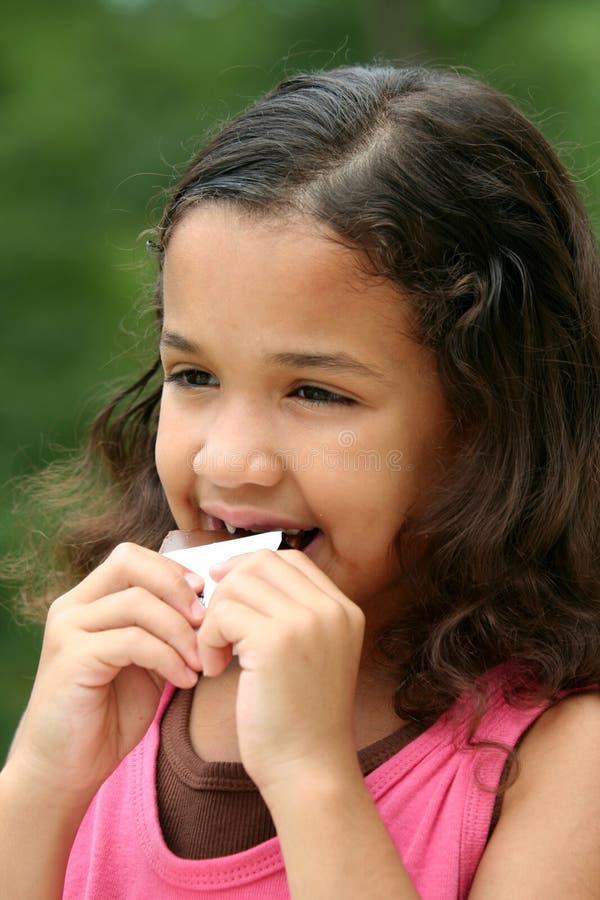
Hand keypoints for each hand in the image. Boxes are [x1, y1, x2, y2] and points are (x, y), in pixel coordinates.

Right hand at [7, 543, 203, 803]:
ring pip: (138, 602)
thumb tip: (207, 602)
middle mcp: (72, 607)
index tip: (204, 599)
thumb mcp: (145, 661)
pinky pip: (134, 641)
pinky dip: (169, 657)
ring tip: (201, 661)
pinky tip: (186, 679)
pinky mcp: (72, 658)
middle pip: (130, 563)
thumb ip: (164, 629)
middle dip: (177, 588)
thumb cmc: (109, 715)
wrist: (65, 770)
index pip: (132, 557)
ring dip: (180, 630)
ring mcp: (68, 630)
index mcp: (87, 601)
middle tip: (206, 622)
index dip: (172, 570)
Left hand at [196, 549, 365, 798]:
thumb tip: (233, 573)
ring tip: (215, 656)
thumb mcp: (308, 655)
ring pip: (238, 584)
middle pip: (261, 563)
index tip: (226, 596)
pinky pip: (222, 614)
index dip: (250, 569)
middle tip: (215, 629)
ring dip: (214, 618)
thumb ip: (289, 614)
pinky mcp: (276, 641)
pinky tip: (214, 670)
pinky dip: (207, 639)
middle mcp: (331, 609)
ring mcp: (307, 622)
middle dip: (227, 590)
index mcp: (344, 610)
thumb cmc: (299, 720)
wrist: (309, 772)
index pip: (290, 559)